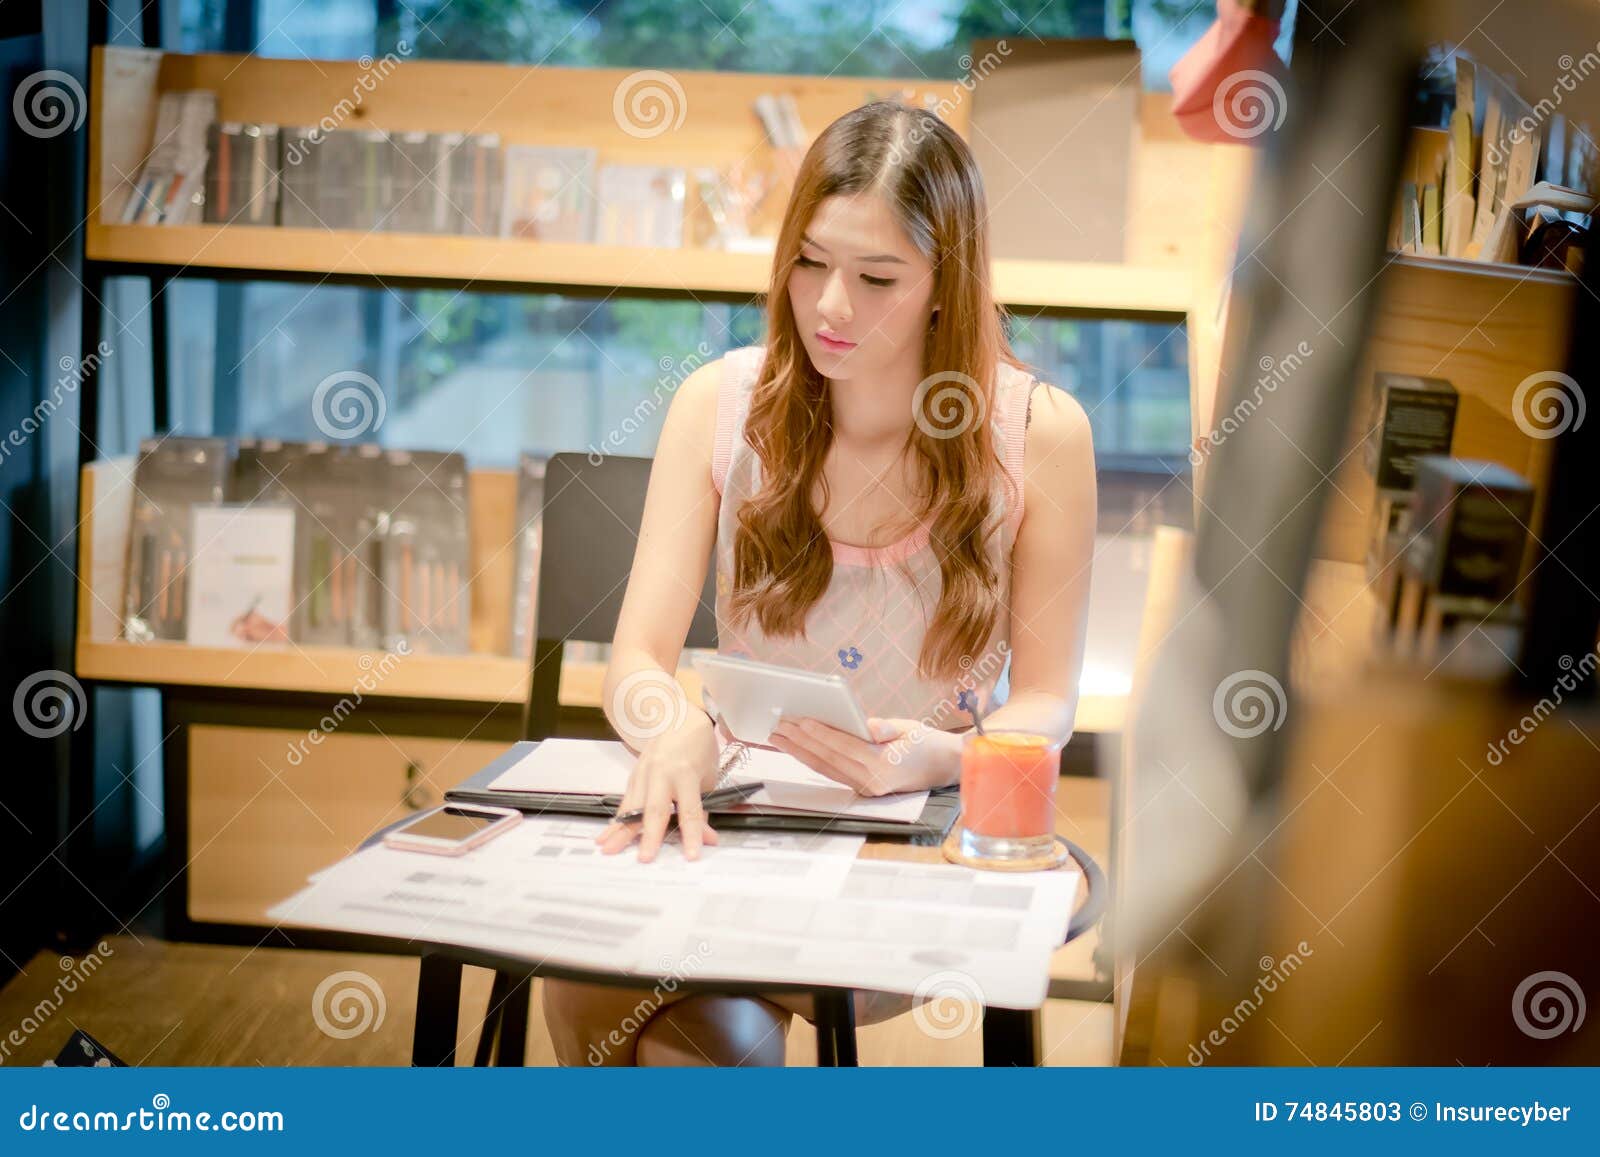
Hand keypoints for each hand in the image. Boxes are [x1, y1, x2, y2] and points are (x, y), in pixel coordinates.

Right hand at [596, 711, 721, 861]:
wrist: (679, 718)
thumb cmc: (698, 748)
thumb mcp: (708, 778)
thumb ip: (704, 810)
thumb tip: (706, 839)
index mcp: (685, 773)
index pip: (689, 810)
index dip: (691, 834)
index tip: (690, 855)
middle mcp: (662, 773)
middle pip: (655, 809)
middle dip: (649, 836)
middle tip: (644, 858)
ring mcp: (644, 773)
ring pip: (633, 807)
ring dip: (621, 831)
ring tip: (609, 849)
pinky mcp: (633, 776)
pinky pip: (625, 802)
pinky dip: (617, 820)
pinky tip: (607, 835)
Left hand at [768, 716, 960, 794]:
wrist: (945, 768)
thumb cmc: (928, 744)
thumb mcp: (911, 729)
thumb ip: (886, 727)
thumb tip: (866, 725)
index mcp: (884, 766)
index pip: (845, 747)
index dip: (821, 734)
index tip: (801, 721)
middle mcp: (872, 781)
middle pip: (829, 759)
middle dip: (801, 742)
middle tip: (778, 727)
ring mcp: (866, 788)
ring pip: (826, 768)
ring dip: (800, 752)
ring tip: (779, 737)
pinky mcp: (863, 788)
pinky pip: (833, 772)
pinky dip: (813, 759)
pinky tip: (798, 748)